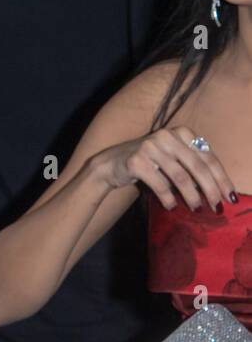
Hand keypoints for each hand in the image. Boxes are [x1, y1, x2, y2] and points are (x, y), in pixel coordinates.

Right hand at [94, 126, 235, 211]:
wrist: (112, 163)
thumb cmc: (149, 162)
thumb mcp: (174, 157)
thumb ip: (193, 165)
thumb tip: (218, 189)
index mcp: (181, 132)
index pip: (208, 157)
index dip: (221, 178)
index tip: (229, 196)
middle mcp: (167, 136)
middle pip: (197, 166)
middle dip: (210, 189)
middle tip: (216, 206)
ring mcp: (150, 146)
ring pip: (180, 177)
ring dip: (191, 196)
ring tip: (197, 209)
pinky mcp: (136, 160)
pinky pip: (159, 184)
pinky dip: (168, 198)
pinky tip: (172, 206)